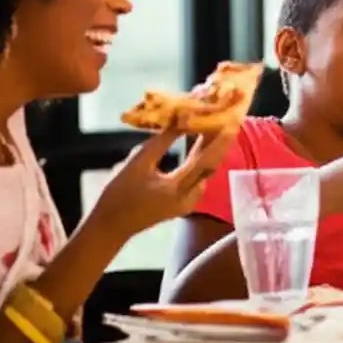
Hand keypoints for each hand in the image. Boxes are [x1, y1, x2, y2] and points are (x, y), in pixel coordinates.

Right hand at [92, 128, 237, 238]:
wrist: (111, 225)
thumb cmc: (119, 193)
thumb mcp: (138, 162)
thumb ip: (162, 142)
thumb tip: (182, 120)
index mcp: (178, 189)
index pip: (207, 161)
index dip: (221, 140)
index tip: (232, 121)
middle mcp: (190, 197)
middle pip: (210, 164)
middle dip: (219, 140)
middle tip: (225, 116)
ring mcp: (189, 202)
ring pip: (205, 170)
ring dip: (210, 148)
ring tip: (215, 123)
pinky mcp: (185, 201)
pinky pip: (198, 176)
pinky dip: (201, 158)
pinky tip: (200, 141)